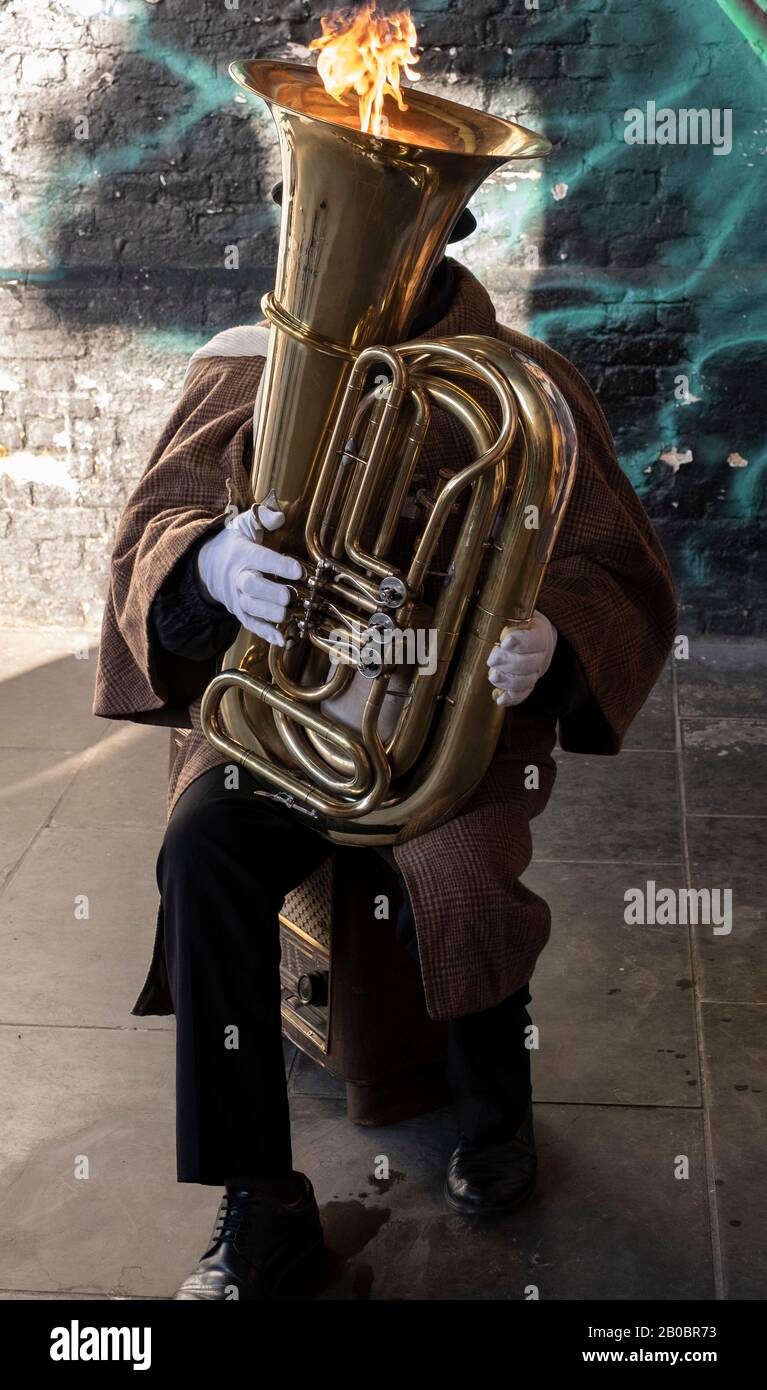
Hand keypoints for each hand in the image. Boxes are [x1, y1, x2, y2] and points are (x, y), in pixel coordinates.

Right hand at [196, 502, 303, 646]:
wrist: (208, 567)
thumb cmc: (234, 544)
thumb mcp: (244, 524)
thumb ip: (262, 518)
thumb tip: (279, 516)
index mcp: (243, 554)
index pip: (260, 559)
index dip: (279, 565)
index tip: (298, 570)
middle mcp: (239, 578)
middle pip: (252, 587)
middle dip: (271, 593)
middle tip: (289, 595)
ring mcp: (239, 598)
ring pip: (252, 609)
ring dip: (270, 614)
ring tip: (288, 614)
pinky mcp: (241, 613)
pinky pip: (252, 625)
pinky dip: (266, 634)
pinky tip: (282, 639)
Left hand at [487, 610, 556, 706]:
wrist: (535, 634)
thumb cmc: (516, 618)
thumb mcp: (514, 607)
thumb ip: (499, 604)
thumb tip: (470, 594)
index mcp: (539, 631)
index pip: (535, 639)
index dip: (522, 641)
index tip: (506, 640)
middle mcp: (541, 653)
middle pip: (530, 663)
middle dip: (510, 662)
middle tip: (492, 659)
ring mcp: (535, 671)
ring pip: (527, 681)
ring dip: (509, 681)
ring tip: (493, 676)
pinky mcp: (528, 684)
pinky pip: (523, 695)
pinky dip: (512, 698)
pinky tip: (499, 699)